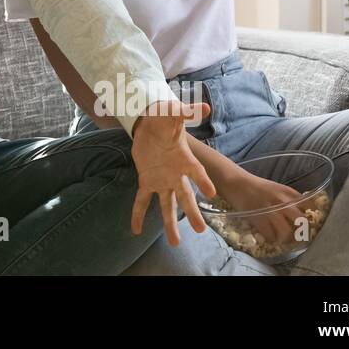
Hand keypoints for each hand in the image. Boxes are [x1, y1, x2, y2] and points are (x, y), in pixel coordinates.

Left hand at [130, 100, 216, 244]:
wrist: (149, 124)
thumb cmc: (165, 119)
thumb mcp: (172, 113)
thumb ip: (185, 112)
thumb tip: (204, 107)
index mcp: (185, 159)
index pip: (196, 172)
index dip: (203, 182)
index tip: (212, 194)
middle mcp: (176, 174)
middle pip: (186, 196)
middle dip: (192, 212)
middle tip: (200, 230)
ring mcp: (162, 180)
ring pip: (168, 204)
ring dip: (170, 222)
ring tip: (175, 242)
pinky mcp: (147, 181)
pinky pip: (142, 200)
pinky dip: (138, 214)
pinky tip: (136, 230)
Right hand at [218, 166, 306, 243]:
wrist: (236, 183)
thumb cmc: (257, 187)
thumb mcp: (278, 189)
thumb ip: (290, 200)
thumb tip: (302, 214)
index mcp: (289, 193)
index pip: (311, 206)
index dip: (313, 217)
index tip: (310, 223)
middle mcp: (283, 201)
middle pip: (302, 221)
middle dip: (302, 231)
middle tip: (298, 236)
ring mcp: (271, 210)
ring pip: (287, 232)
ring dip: (286, 238)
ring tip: (282, 238)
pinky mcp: (259, 218)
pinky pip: (271, 235)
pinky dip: (272, 239)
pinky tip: (270, 236)